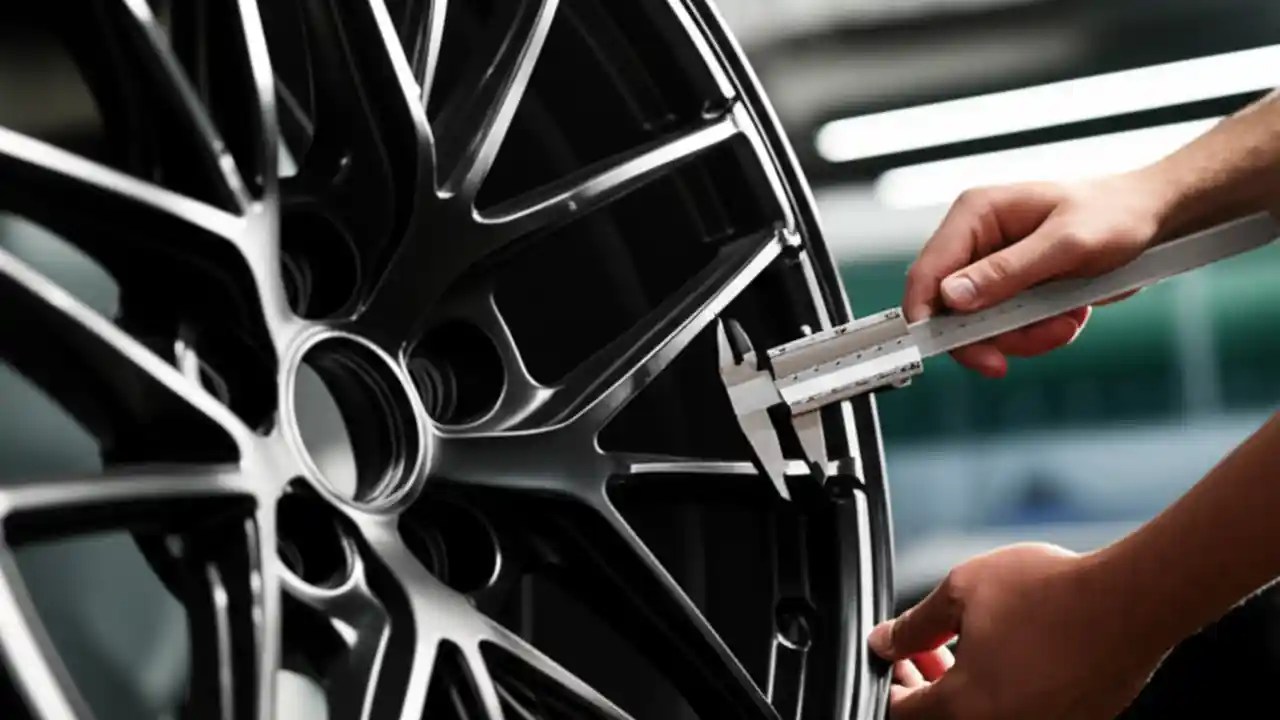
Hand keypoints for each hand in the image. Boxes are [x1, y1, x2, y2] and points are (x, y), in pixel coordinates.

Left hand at [870, 543, 1171, 719]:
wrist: (1129, 601)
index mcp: (965, 709)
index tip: (892, 661)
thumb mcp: (960, 592)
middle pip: (942, 719)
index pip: (904, 713)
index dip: (891, 685)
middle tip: (918, 654)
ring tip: (956, 648)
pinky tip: (1003, 656)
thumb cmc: (1050, 592)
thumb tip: (885, 642)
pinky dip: (1002, 693)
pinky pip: (1021, 713)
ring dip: (961, 689)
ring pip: (982, 717)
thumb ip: (913, 625)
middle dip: (923, 686)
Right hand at [903, 172, 1172, 376]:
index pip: (927, 271)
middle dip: (989, 335)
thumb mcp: (1065, 244)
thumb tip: (951, 297)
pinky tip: (1068, 316)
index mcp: (976, 215)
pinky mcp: (1013, 287)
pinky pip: (1007, 326)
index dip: (926, 314)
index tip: (947, 347)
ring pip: (981, 325)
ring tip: (1065, 323)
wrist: (1153, 219)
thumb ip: (1006, 272)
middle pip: (950, 308)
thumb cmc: (1115, 215)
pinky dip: (1036, 333)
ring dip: (1023, 336)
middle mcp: (977, 240)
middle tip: (1022, 351)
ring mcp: (993, 266)